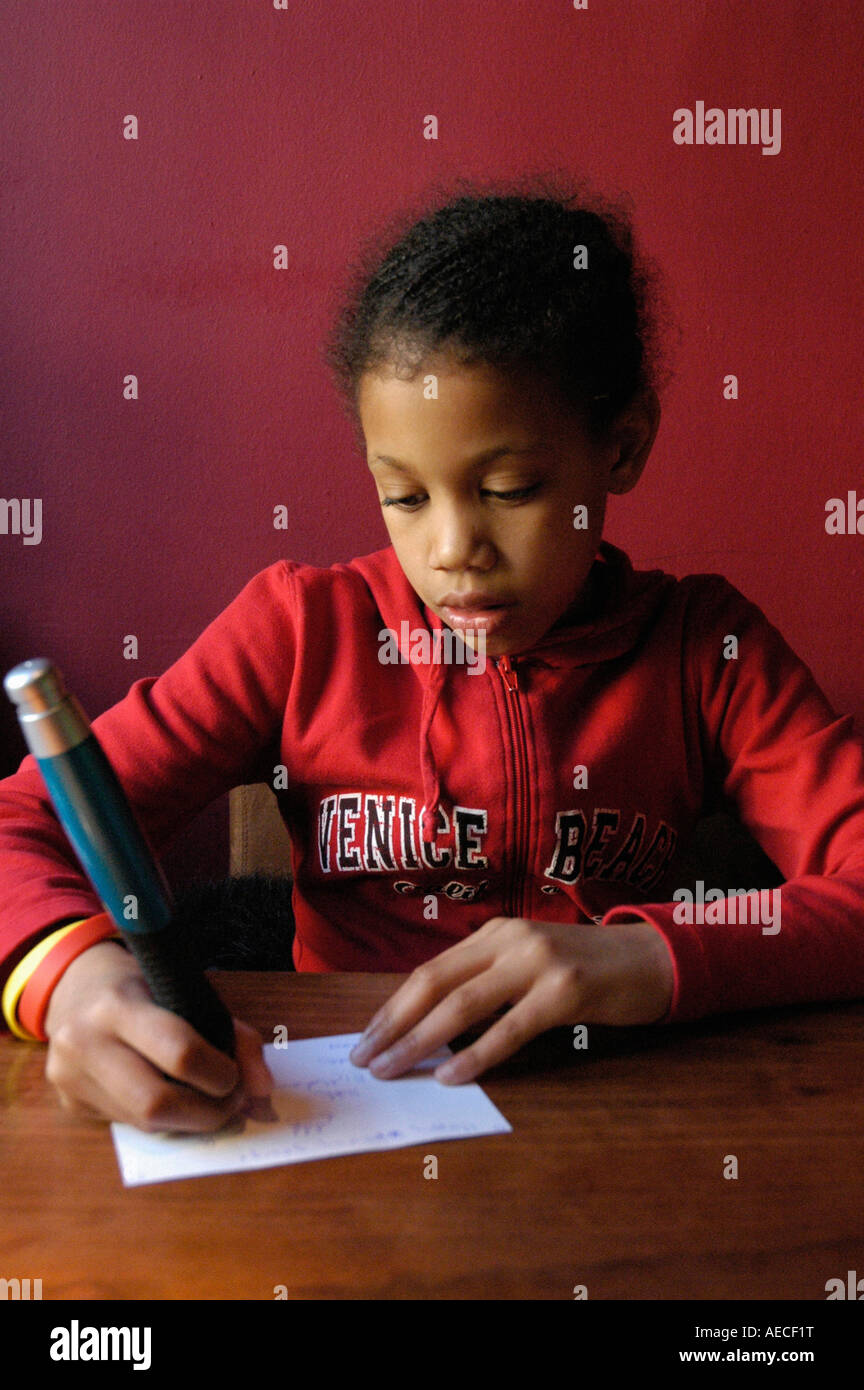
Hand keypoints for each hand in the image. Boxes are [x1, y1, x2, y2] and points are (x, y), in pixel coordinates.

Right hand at [43, 939, 271, 1131]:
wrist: (74, 988)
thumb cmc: (143, 985)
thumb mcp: (185, 989)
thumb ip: (233, 1032)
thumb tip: (264, 1087)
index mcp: (118, 1005)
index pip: (179, 1053)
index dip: (219, 1073)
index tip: (236, 1075)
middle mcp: (85, 1043)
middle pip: (156, 1104)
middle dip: (207, 1112)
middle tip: (232, 1102)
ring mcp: (70, 1078)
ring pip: (144, 1123)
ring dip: (189, 1121)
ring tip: (210, 1103)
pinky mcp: (70, 1103)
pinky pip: (129, 1124)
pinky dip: (162, 1120)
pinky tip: (175, 1101)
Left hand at [349, 916, 673, 1084]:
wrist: (652, 959)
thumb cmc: (585, 970)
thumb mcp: (528, 965)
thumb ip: (487, 984)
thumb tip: (431, 1029)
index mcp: (494, 934)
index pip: (428, 972)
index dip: (393, 1007)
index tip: (365, 1039)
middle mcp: (509, 940)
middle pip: (434, 984)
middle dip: (394, 1024)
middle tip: (364, 1059)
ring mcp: (538, 962)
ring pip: (463, 1005)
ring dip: (421, 1040)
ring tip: (393, 1069)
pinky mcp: (567, 991)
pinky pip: (511, 1028)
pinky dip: (476, 1054)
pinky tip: (451, 1075)